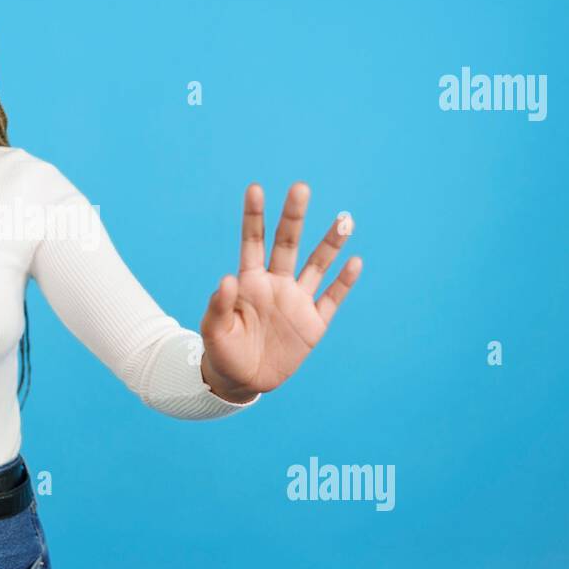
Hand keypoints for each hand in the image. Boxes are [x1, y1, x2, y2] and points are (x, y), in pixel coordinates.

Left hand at [199, 182, 361, 401]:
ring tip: (344, 219)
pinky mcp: (313, 324)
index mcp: (249, 281)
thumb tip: (227, 278)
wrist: (241, 381)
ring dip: (330, 244)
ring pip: (317, 266)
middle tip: (301, 188)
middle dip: (294, 217)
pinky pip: (331, 299)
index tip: (255, 188)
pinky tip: (354, 262)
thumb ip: (219, 305)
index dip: (253, 216)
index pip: (253, 242)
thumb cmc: (222, 351)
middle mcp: (276, 284)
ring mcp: (297, 302)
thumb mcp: (214, 330)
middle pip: (288, 244)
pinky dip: (343, 282)